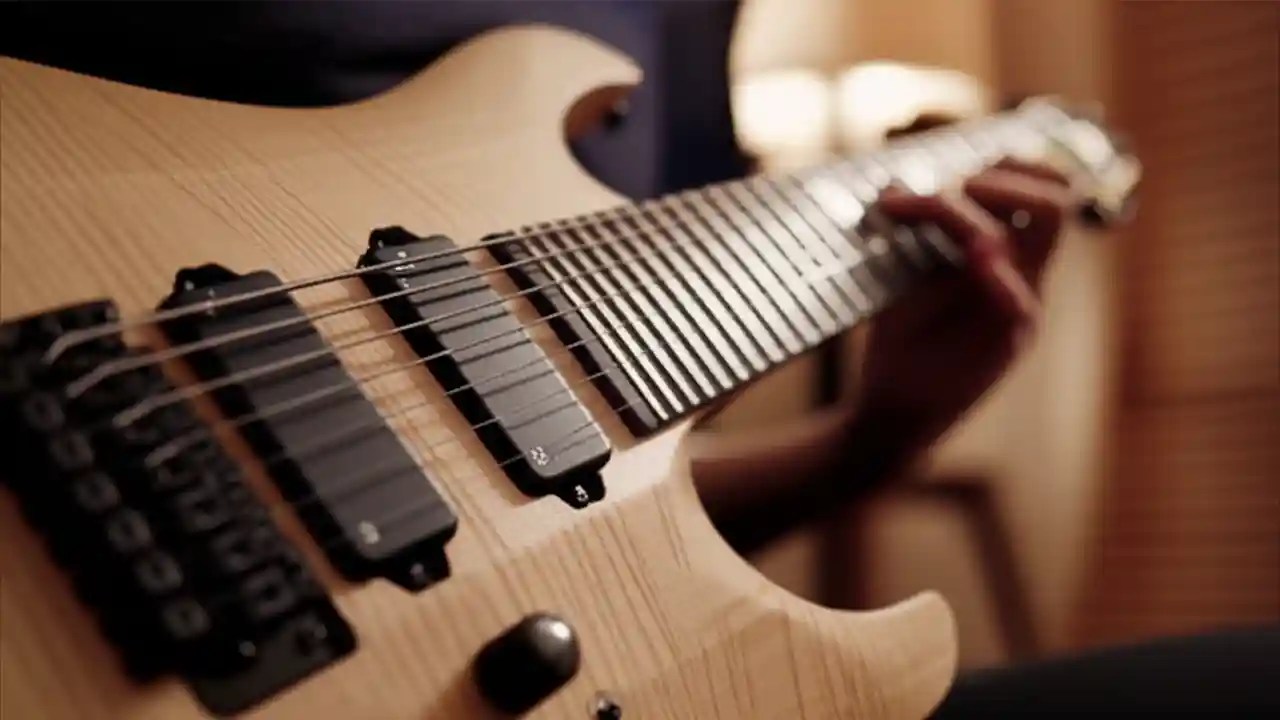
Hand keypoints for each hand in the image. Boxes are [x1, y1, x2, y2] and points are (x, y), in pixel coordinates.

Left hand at [855, 158, 1074, 450]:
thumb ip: (911, 235)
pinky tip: (979, 263)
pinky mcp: (1009, 344)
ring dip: (987, 210)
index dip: (1010, 163)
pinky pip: (1022, 301)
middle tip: (952, 188)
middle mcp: (1022, 276)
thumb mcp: (902, 278)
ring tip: (936, 210)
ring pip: (1036, 235)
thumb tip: (892, 180)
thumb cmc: (900, 345)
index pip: (1041, 189)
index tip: (955, 168)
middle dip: (1005, 175)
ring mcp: (1021, 309)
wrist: (893, 411)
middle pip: (1055, 201)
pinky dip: (1001, 278)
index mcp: (1006, 257)